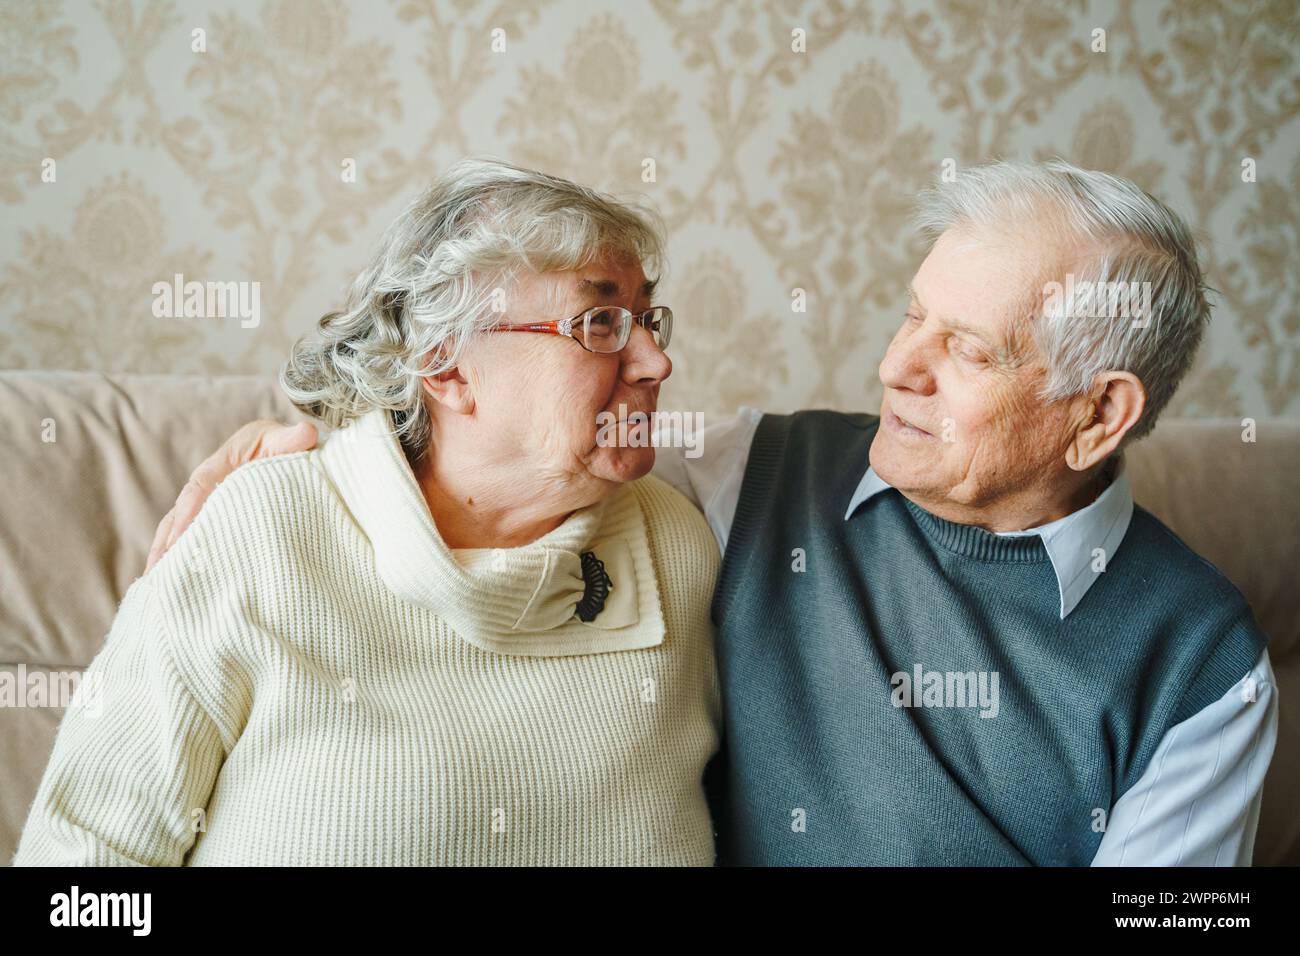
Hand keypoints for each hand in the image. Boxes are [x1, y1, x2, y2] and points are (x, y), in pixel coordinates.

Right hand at [145, 420, 318, 570]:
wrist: (284, 449)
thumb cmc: (284, 443)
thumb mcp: (287, 439)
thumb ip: (295, 438)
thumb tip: (307, 432)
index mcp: (221, 463)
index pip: (200, 487)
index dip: (189, 511)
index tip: (181, 537)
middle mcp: (206, 484)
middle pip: (179, 513)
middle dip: (168, 541)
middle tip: (158, 571)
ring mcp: (206, 504)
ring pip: (178, 528)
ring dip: (167, 553)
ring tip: (158, 583)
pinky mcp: (213, 519)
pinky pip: (192, 537)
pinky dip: (179, 557)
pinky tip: (173, 580)